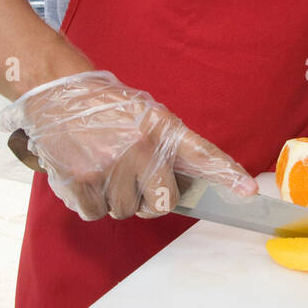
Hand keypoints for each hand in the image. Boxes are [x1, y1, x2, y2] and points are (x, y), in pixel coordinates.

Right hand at [0, 70, 256, 220]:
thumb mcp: (146, 116)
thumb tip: (183, 185)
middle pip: (162, 203)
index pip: (202, 154)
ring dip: (116, 199)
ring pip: (126, 211)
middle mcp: (141, 148)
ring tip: (103, 167)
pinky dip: (90, 203)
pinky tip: (84, 175)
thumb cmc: (105, 108)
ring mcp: (112, 167)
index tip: (250, 192)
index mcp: (162, 127)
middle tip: (134, 179)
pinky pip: (95, 214)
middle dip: (150, 200)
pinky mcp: (83, 181)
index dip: (227, 175)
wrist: (57, 94)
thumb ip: (167, 146)